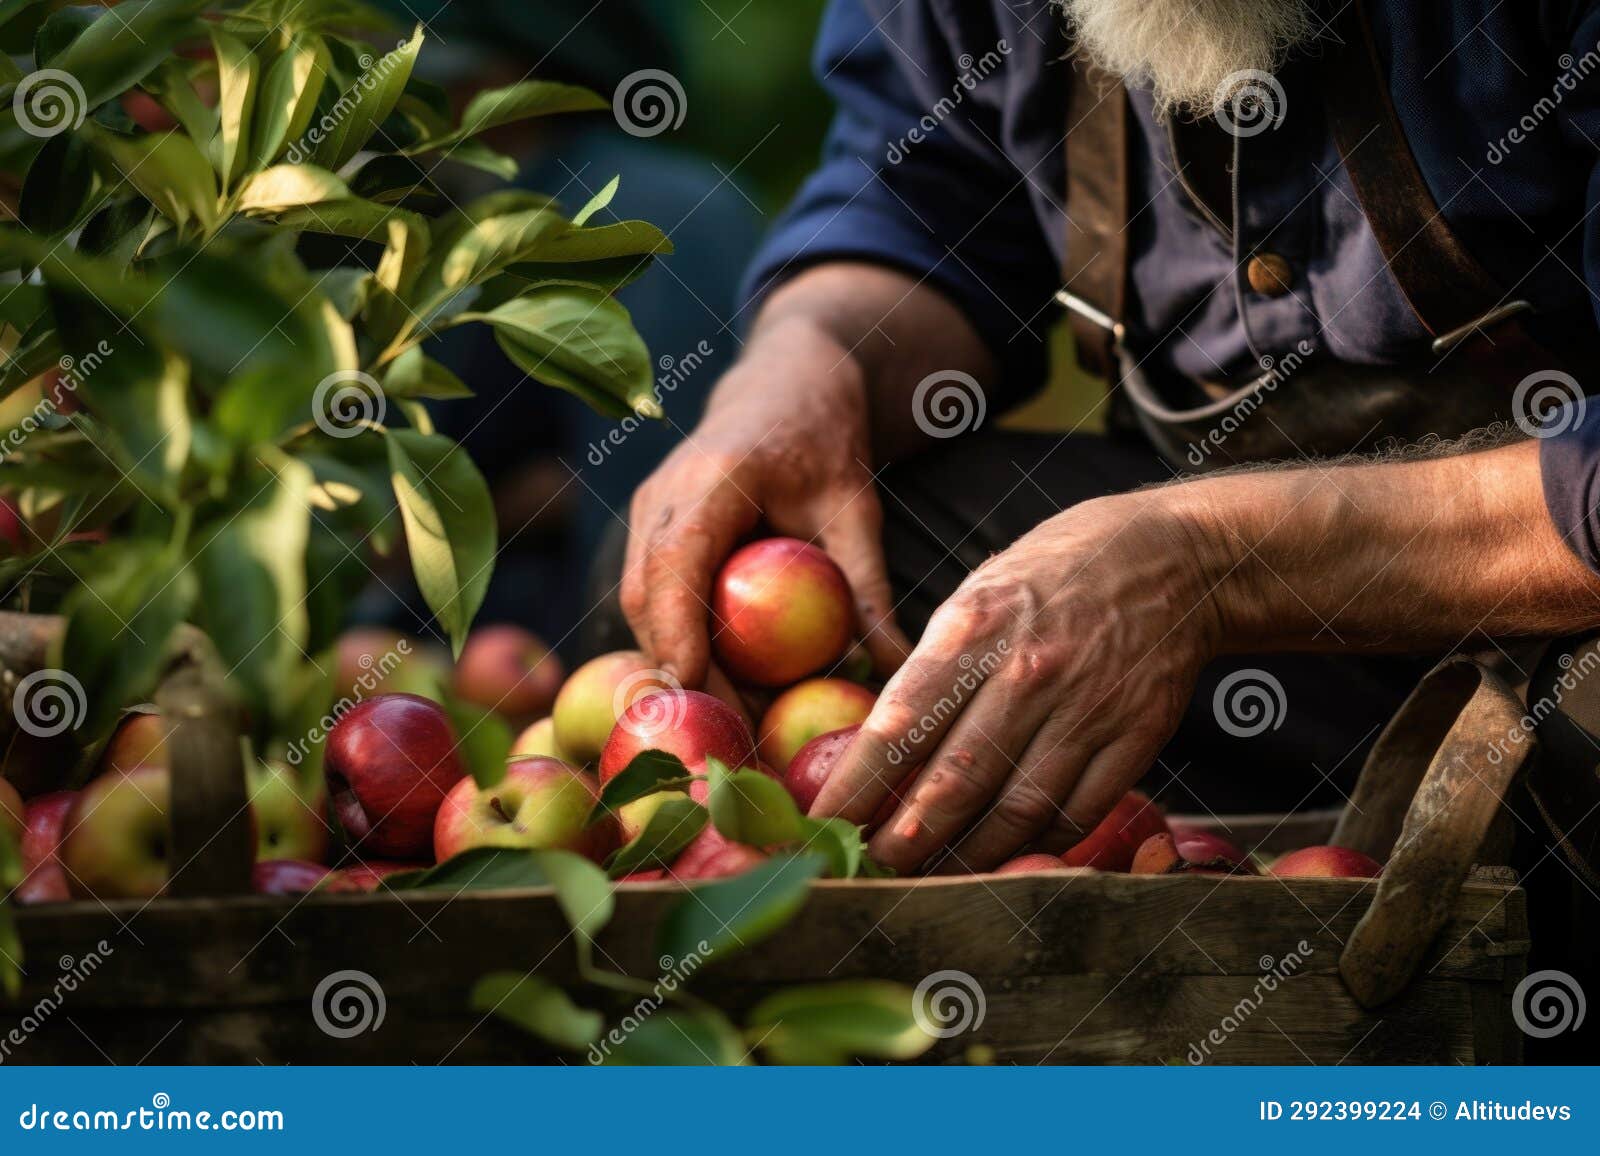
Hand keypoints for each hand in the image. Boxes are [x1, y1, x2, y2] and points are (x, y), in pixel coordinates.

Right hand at [619, 317, 911, 687]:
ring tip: (729, 719)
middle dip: (676, 668)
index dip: (677, 626)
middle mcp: (662, 493)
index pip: (676, 557)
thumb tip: (898, 668)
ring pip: (637, 603)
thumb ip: (868, 586)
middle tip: (728, 733)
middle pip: (644, 593)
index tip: (694, 688)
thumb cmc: (825, 437)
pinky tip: (719, 683)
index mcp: (713, 476)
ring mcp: (646, 512)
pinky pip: (648, 598)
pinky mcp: (648, 531)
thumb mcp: (856, 508)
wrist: (785, 382)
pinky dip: (676, 641)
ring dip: (674, 661)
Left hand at [810, 490, 1224, 872]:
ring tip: (930, 876)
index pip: (899, 724)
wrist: (1173, 557)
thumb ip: (934, 667)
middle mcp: (1028, 671)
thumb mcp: (978, 593)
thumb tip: (879, 747)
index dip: (857, 785)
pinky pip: (1078, 813)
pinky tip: (1007, 854)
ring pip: (1016, 811)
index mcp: (974, 628)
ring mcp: (1087, 708)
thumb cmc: (1056, 573)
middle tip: (873, 869)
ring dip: (967, 857)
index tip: (825, 824)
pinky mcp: (1136, 737)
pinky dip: (1037, 844)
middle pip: (955, 782)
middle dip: (904, 839)